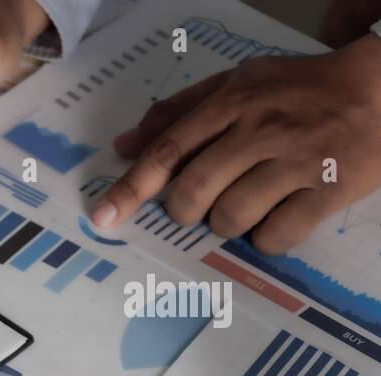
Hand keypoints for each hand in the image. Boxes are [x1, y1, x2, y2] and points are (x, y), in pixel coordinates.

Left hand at [91, 34, 380, 253]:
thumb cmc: (301, 89)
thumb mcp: (240, 82)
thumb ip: (180, 112)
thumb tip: (124, 144)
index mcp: (233, 102)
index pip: (168, 152)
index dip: (130, 189)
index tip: (103, 216)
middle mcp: (260, 130)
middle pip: (192, 194)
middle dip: (185, 211)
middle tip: (201, 204)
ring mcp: (295, 162)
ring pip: (229, 219)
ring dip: (227, 224)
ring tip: (248, 203)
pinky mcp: (327, 191)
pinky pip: (274, 238)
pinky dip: (266, 239)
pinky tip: (277, 217)